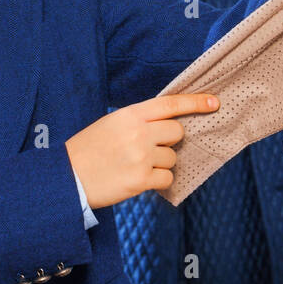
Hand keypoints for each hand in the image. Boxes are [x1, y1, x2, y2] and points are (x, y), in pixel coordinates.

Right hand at [65, 93, 218, 208]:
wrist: (68, 177)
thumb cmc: (89, 149)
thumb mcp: (111, 123)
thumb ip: (139, 120)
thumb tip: (169, 124)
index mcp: (130, 115)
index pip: (170, 104)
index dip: (195, 103)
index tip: (214, 103)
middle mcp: (139, 133)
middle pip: (177, 133)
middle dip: (169, 142)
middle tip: (149, 149)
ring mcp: (141, 156)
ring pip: (172, 158)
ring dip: (160, 164)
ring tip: (135, 166)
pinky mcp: (141, 180)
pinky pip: (167, 178)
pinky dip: (157, 181)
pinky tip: (138, 179)